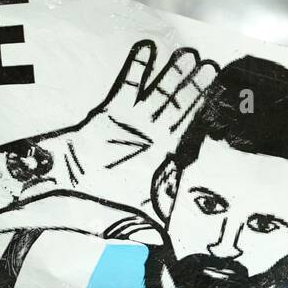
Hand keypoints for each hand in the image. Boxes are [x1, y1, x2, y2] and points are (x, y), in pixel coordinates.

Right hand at [61, 40, 218, 204]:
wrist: (69, 190)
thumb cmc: (102, 202)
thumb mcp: (140, 214)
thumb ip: (159, 219)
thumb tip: (171, 238)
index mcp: (162, 154)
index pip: (189, 127)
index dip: (204, 110)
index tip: (219, 93)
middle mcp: (151, 134)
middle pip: (178, 105)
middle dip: (194, 86)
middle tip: (210, 66)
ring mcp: (132, 121)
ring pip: (159, 93)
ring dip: (173, 75)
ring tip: (188, 55)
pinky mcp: (111, 111)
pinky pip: (129, 86)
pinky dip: (138, 67)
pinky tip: (147, 49)